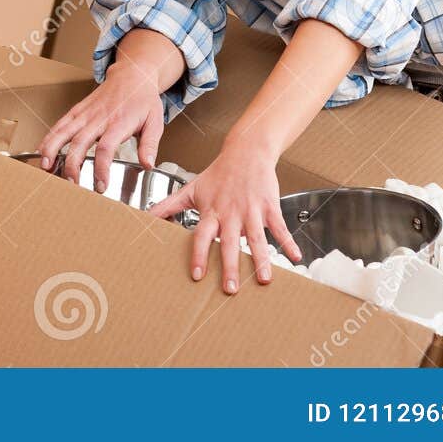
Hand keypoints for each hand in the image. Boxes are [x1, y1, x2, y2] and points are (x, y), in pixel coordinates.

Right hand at [36, 59, 163, 191]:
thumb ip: (150, 145)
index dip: (101, 167)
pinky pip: (61, 123)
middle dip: (72, 164)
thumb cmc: (143, 100)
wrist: (132, 74)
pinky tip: (41, 149)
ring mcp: (86, 112)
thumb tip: (148, 165)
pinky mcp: (78, 110)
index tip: (100, 185)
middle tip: (71, 183)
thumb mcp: (155, 122)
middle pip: (80, 142)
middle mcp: (99, 117)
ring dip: (53, 149)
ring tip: (45, 166)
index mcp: (119, 122)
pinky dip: (49, 136)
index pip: (106, 147)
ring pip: (65, 131)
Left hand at [148, 136, 302, 292]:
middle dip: (229, 267)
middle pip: (229, 243)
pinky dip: (288, 242)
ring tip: (264, 279)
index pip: (201, 235)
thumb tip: (147, 217)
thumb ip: (169, 205)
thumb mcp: (191, 189)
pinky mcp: (269, 206)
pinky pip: (279, 227)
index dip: (198, 254)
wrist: (246, 152)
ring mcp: (251, 210)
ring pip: (256, 238)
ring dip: (261, 259)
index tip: (197, 274)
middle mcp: (231, 213)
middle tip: (230, 289)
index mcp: (211, 211)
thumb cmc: (218, 173)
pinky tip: (296, 257)